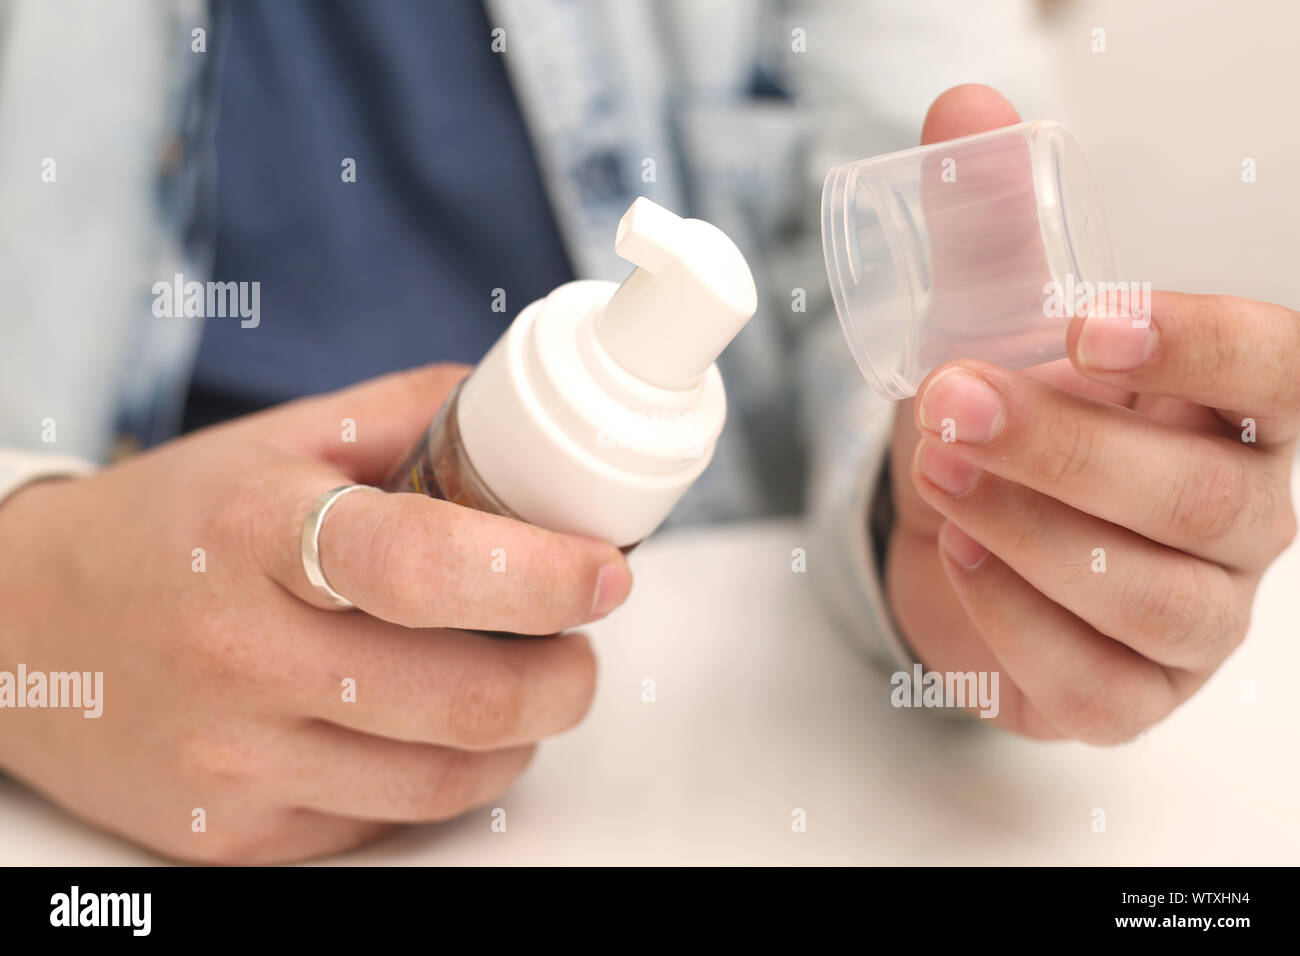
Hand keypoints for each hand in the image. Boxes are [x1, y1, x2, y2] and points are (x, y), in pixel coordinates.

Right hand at [0, 364, 632, 861]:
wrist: (25, 629)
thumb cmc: (168, 528)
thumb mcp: (280, 440)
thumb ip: (413, 417)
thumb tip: (534, 422)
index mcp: (259, 534)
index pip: (419, 566)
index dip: (537, 576)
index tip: (605, 573)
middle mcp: (241, 656)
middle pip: (462, 700)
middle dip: (563, 678)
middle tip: (578, 642)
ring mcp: (234, 760)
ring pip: (443, 781)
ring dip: (519, 735)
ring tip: (520, 685)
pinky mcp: (232, 835)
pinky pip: (386, 825)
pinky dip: (442, 779)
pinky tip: (428, 729)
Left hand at [886, 87, 1297, 742]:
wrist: (962, 530)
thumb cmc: (1010, 423)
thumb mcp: (995, 324)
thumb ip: (990, 229)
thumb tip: (962, 111)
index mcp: (1240, 413)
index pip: (1284, 374)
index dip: (1204, 346)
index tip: (1094, 319)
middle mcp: (1243, 518)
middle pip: (1204, 498)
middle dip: (1065, 449)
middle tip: (953, 402)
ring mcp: (1196, 619)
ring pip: (1152, 595)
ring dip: (1029, 530)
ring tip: (938, 473)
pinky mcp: (1131, 694)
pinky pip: (1095, 681)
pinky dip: (1013, 620)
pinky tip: (959, 556)